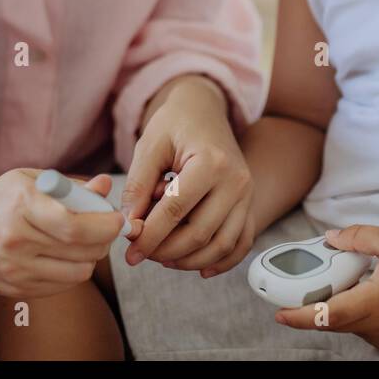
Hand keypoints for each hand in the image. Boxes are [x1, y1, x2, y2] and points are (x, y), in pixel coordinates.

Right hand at [0, 169, 126, 298]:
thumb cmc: (4, 199)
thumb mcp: (33, 180)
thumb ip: (72, 186)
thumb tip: (105, 185)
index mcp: (21, 207)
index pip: (73, 225)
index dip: (105, 225)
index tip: (118, 219)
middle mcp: (15, 242)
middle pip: (81, 250)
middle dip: (104, 239)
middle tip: (107, 228)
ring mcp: (14, 270)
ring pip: (78, 272)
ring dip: (92, 257)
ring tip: (84, 242)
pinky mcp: (16, 289)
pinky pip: (64, 285)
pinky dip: (74, 271)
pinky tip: (65, 255)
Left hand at [120, 77, 254, 276]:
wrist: (204, 109)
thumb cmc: (175, 124)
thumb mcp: (150, 146)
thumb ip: (138, 185)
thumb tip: (129, 225)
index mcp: (211, 162)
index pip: (176, 210)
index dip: (150, 236)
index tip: (130, 252)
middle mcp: (236, 180)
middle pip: (200, 233)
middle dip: (166, 251)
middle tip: (142, 254)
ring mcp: (247, 194)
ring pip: (222, 244)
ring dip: (190, 260)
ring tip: (162, 258)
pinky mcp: (249, 204)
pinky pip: (242, 242)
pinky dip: (222, 261)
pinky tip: (199, 269)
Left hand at [273, 226, 378, 352]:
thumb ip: (358, 237)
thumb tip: (330, 239)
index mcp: (374, 303)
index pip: (328, 316)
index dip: (301, 316)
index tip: (279, 313)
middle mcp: (376, 326)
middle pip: (332, 320)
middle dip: (311, 305)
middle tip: (294, 287)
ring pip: (346, 323)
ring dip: (335, 304)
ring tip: (337, 279)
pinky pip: (361, 325)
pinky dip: (352, 309)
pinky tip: (359, 289)